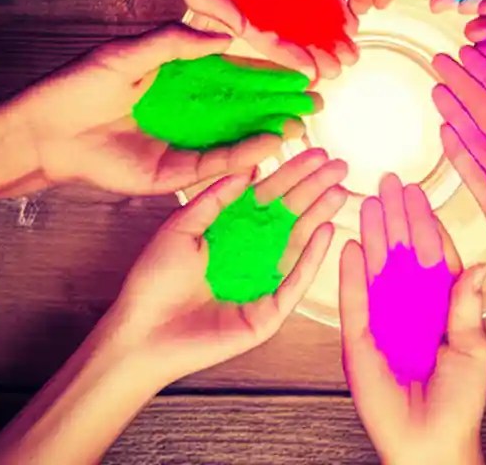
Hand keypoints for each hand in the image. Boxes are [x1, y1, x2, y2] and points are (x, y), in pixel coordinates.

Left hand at [0, 23, 293, 195]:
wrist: (44, 132)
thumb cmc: (78, 87)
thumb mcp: (129, 53)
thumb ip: (175, 42)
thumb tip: (224, 36)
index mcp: (178, 75)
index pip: (232, 71)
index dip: (266, 69)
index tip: (299, 66)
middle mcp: (187, 109)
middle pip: (243, 106)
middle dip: (279, 103)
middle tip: (316, 100)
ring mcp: (183, 141)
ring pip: (236, 136)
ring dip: (270, 130)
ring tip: (302, 124)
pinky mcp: (174, 172)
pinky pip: (215, 164)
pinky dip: (243, 155)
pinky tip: (268, 144)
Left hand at [107, 150, 345, 381]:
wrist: (144, 331)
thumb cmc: (155, 281)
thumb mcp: (181, 228)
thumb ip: (214, 199)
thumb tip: (249, 169)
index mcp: (230, 232)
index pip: (267, 198)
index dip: (291, 175)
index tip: (315, 153)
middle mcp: (251, 254)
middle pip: (289, 216)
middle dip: (314, 190)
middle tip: (340, 165)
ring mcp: (263, 283)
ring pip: (297, 243)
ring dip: (320, 216)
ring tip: (341, 191)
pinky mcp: (268, 312)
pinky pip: (294, 282)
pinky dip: (312, 257)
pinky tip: (326, 230)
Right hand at [340, 174, 485, 464]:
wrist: (431, 442)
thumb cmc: (460, 402)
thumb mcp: (474, 349)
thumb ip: (468, 307)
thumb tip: (478, 267)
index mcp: (442, 305)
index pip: (433, 254)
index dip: (426, 223)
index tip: (419, 194)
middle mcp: (411, 306)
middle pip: (402, 251)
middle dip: (397, 216)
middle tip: (390, 182)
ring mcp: (384, 319)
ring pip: (377, 266)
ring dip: (374, 233)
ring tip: (369, 201)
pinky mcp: (360, 338)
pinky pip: (353, 299)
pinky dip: (350, 273)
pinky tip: (351, 245)